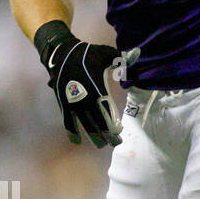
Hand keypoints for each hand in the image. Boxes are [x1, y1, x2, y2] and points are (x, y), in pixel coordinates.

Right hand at [35, 20, 128, 147]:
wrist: (61, 53)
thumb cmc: (87, 54)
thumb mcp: (107, 54)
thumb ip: (123, 58)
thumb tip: (138, 54)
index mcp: (96, 89)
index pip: (108, 112)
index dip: (114, 124)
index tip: (120, 130)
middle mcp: (84, 99)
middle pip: (98, 122)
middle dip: (107, 135)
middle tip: (115, 143)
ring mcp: (72, 103)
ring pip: (84, 124)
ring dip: (93, 136)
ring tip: (101, 145)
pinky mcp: (63, 103)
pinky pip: (67, 121)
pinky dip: (71, 131)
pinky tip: (76, 141)